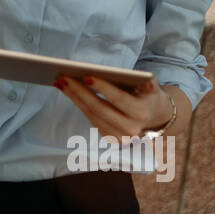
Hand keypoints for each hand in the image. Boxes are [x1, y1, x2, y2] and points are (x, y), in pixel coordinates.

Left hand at [54, 73, 173, 137]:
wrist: (154, 117)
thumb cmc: (148, 95)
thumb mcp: (151, 86)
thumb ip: (145, 80)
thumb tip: (129, 74)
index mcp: (142, 113)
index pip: (118, 99)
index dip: (102, 88)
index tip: (86, 76)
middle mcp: (131, 129)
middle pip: (99, 109)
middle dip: (80, 92)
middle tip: (63, 78)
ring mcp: (120, 137)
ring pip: (92, 115)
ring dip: (74, 98)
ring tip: (61, 82)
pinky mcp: (110, 139)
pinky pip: (91, 119)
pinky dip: (79, 104)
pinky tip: (68, 91)